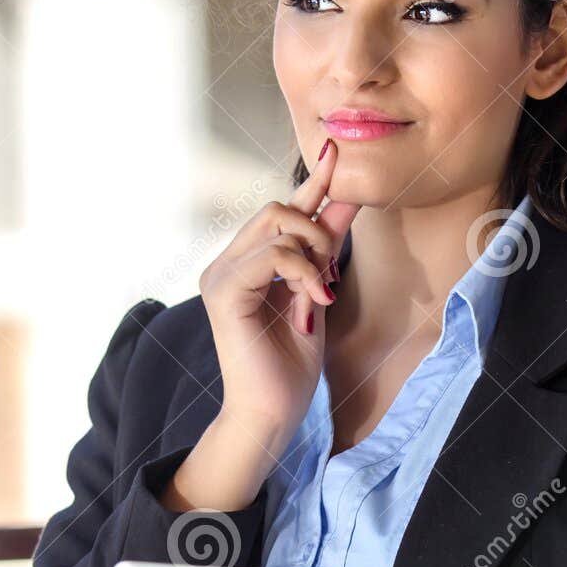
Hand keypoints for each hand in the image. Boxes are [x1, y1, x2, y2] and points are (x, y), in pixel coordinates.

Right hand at [198, 138, 359, 456]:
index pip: (282, 210)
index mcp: (245, 262)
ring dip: (314, 252)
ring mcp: (219, 274)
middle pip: (278, 207)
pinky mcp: (223, 291)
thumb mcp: (319, 292)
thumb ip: (327, 247)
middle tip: (332, 272)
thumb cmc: (291, 365)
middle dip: (318, 229)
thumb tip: (347, 198)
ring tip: (321, 292)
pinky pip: (274, 253)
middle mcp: (226, 262)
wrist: (274, 413)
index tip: (336, 152)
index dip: (311, 182)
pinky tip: (314, 301)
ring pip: (277, 222)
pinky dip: (303, 272)